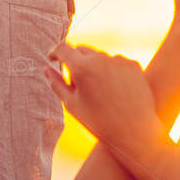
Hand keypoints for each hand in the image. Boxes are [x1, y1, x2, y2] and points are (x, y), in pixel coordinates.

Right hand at [45, 41, 163, 150]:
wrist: (133, 131)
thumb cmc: (98, 121)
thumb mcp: (72, 104)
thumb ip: (57, 84)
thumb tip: (46, 70)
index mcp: (81, 67)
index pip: (63, 48)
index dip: (55, 52)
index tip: (53, 58)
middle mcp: (100, 58)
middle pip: (82, 50)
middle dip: (75, 61)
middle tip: (76, 81)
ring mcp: (119, 60)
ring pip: (100, 57)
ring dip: (95, 67)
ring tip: (99, 91)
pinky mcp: (133, 65)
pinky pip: (117, 63)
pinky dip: (113, 72)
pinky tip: (114, 90)